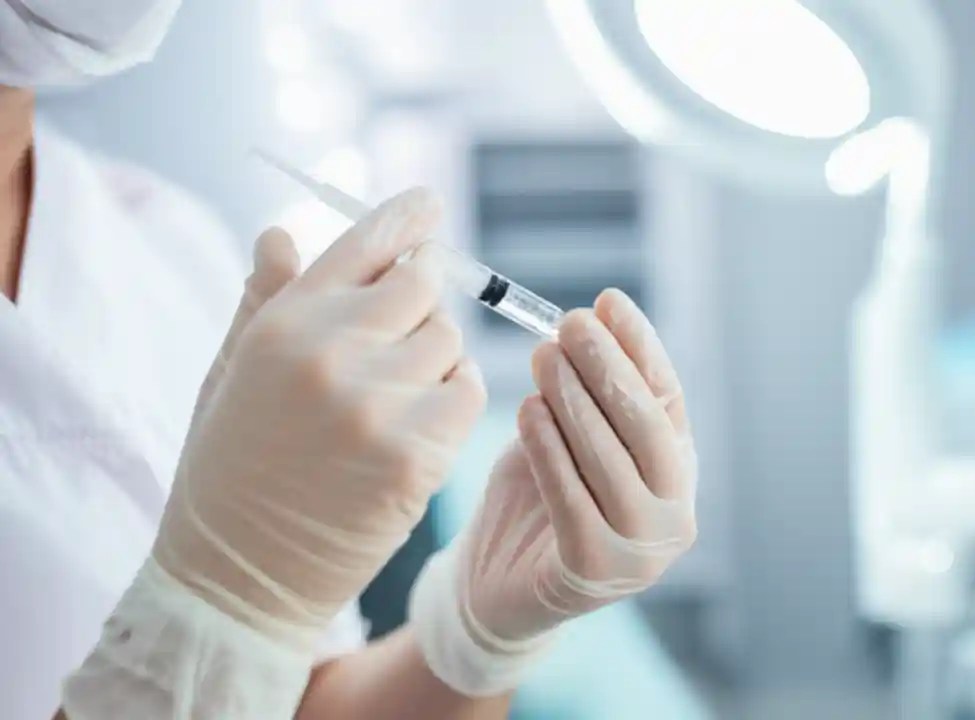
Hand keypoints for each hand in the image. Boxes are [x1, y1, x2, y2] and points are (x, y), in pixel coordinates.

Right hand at [153, 188, 486, 647]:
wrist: (238, 575)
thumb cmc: (233, 467)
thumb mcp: (232, 374)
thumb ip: (265, 300)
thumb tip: (281, 231)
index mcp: (283, 325)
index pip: (364, 243)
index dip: (405, 219)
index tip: (429, 207)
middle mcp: (331, 353)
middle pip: (423, 284)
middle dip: (423, 295)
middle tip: (410, 322)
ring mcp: (377, 405)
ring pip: (449, 339)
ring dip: (436, 354)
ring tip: (397, 392)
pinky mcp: (417, 455)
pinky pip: (469, 392)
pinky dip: (456, 396)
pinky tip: (423, 420)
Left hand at [411, 289, 696, 694]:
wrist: (495, 586)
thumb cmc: (536, 498)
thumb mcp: (570, 435)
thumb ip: (591, 392)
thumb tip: (598, 315)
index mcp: (677, 472)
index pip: (668, 399)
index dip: (640, 347)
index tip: (609, 301)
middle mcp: (672, 513)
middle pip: (646, 428)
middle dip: (609, 368)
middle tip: (572, 323)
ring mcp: (639, 549)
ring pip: (611, 460)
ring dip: (575, 401)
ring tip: (543, 357)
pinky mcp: (594, 571)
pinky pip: (571, 498)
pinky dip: (549, 449)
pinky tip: (527, 410)